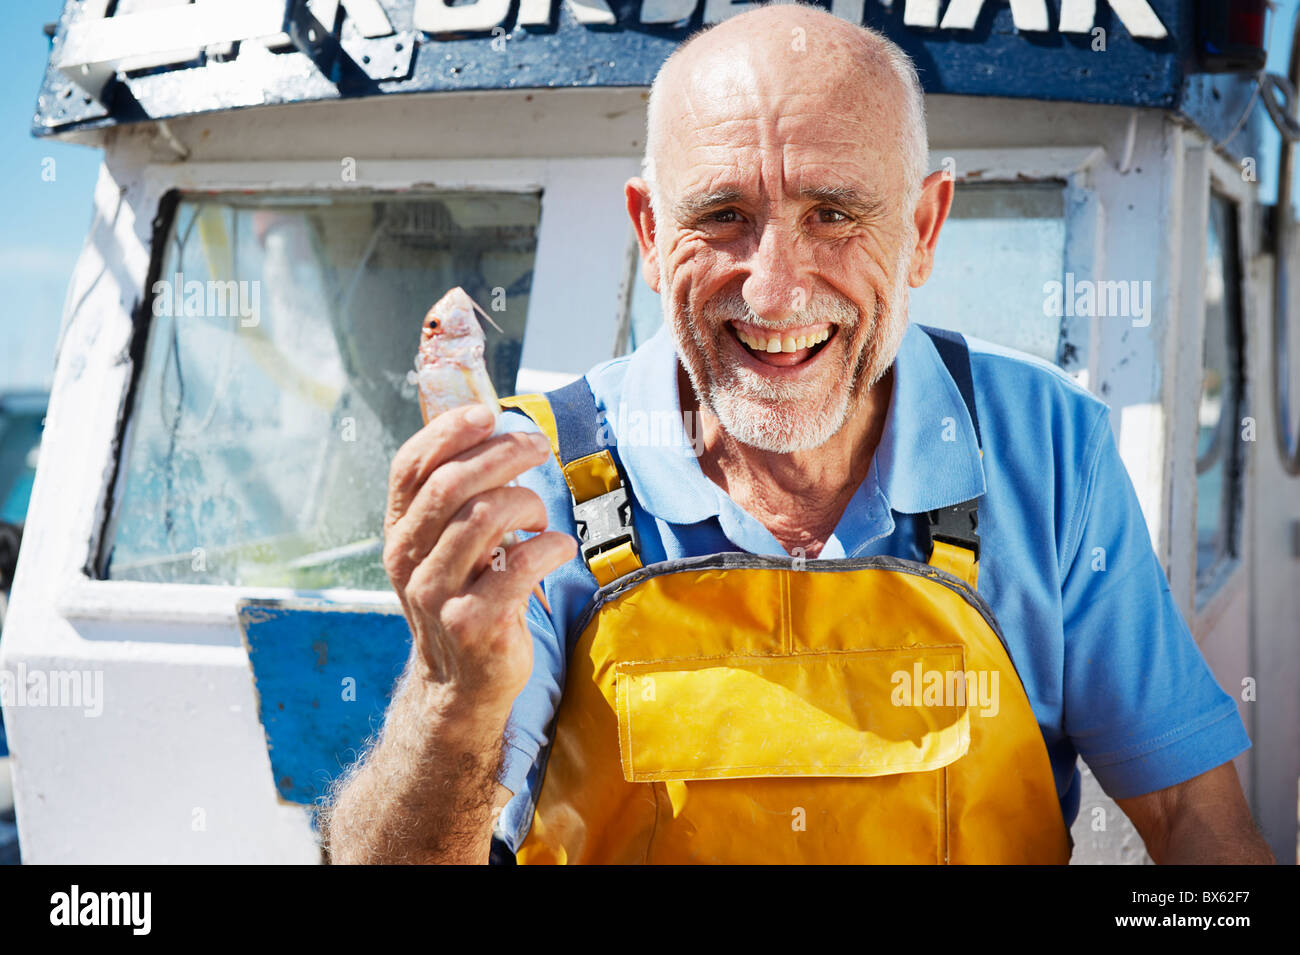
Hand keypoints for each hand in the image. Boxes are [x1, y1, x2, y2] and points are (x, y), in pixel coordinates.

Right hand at [383, 405, 576, 709]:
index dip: (449, 432)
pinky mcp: (474, 622)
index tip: (488, 414)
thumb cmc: (465, 597)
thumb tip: (494, 429)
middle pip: (451, 484)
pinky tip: (557, 548)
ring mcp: (438, 594)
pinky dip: (549, 547)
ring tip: (541, 516)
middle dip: (502, 454)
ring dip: (527, 503)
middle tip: (537, 447)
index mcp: (400, 532)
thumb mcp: (447, 547)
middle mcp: (409, 560)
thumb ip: (459, 499)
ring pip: (485, 517)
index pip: (410, 467)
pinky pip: (519, 566)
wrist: (460, 683)